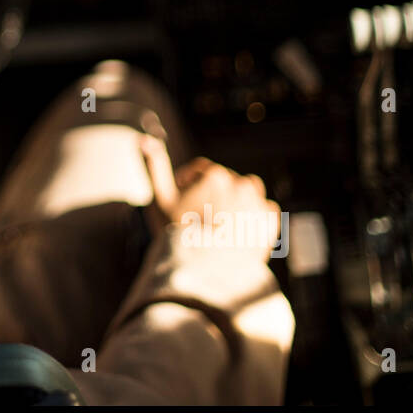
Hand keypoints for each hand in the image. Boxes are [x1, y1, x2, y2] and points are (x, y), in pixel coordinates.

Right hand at [141, 147, 280, 263]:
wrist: (204, 273)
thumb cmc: (177, 235)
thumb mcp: (159, 199)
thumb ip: (154, 166)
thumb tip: (142, 139)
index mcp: (214, 174)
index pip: (201, 171)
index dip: (188, 185)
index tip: (182, 203)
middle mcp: (240, 183)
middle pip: (224, 183)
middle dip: (213, 196)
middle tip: (200, 221)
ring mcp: (257, 203)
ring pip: (246, 194)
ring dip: (236, 203)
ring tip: (221, 225)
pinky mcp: (270, 222)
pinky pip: (263, 212)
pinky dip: (253, 218)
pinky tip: (237, 232)